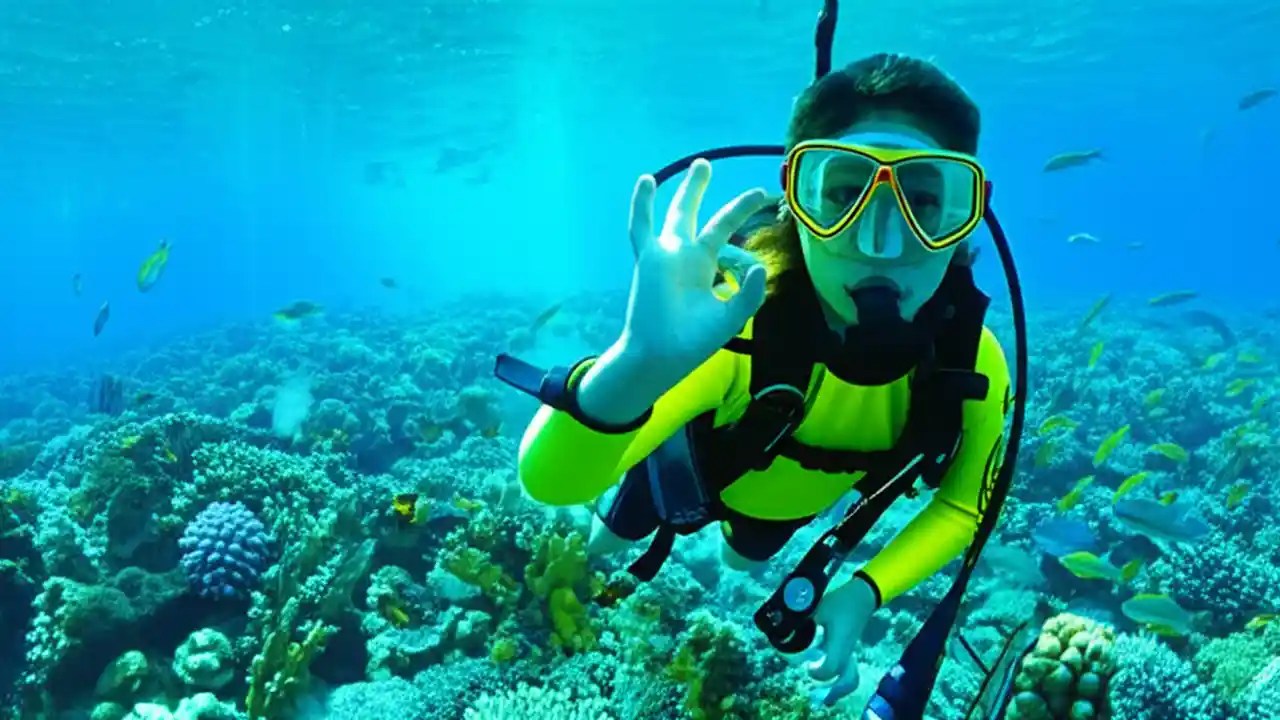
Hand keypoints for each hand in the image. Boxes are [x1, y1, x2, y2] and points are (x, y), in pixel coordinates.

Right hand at [622, 159, 771, 377]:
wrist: (663, 353)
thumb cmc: (694, 340)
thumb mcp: (732, 316)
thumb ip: (749, 293)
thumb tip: (761, 266)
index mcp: (705, 267)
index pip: (724, 233)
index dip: (740, 216)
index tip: (763, 196)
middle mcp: (687, 255)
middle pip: (698, 215)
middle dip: (701, 191)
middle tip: (706, 164)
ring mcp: (668, 254)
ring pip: (677, 214)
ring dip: (687, 190)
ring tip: (699, 165)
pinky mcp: (650, 258)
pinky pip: (642, 227)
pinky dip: (642, 205)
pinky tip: (647, 181)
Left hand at [806, 576, 876, 705]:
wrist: (862, 595)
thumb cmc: (840, 602)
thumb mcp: (818, 608)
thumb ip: (801, 619)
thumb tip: (782, 626)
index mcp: (838, 645)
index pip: (831, 669)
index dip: (818, 672)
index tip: (808, 665)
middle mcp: (846, 652)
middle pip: (846, 681)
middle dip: (831, 688)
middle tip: (814, 681)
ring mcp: (850, 652)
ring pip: (849, 678)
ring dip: (837, 686)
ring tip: (821, 686)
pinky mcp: (850, 648)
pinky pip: (848, 669)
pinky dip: (838, 674)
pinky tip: (824, 667)